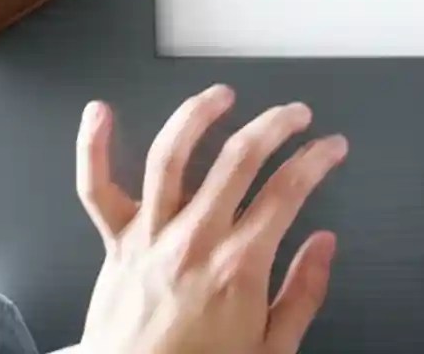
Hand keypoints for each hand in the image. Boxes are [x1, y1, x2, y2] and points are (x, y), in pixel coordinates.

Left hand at [75, 84, 348, 353]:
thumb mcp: (271, 350)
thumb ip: (303, 294)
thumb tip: (326, 245)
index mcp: (239, 266)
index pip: (288, 191)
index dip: (317, 159)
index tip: (330, 147)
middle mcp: (194, 240)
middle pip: (239, 158)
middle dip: (275, 125)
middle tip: (294, 114)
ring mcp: (150, 237)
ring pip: (171, 156)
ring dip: (199, 116)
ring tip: (222, 95)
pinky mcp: (116, 244)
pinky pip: (96, 188)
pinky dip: (93, 147)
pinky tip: (100, 112)